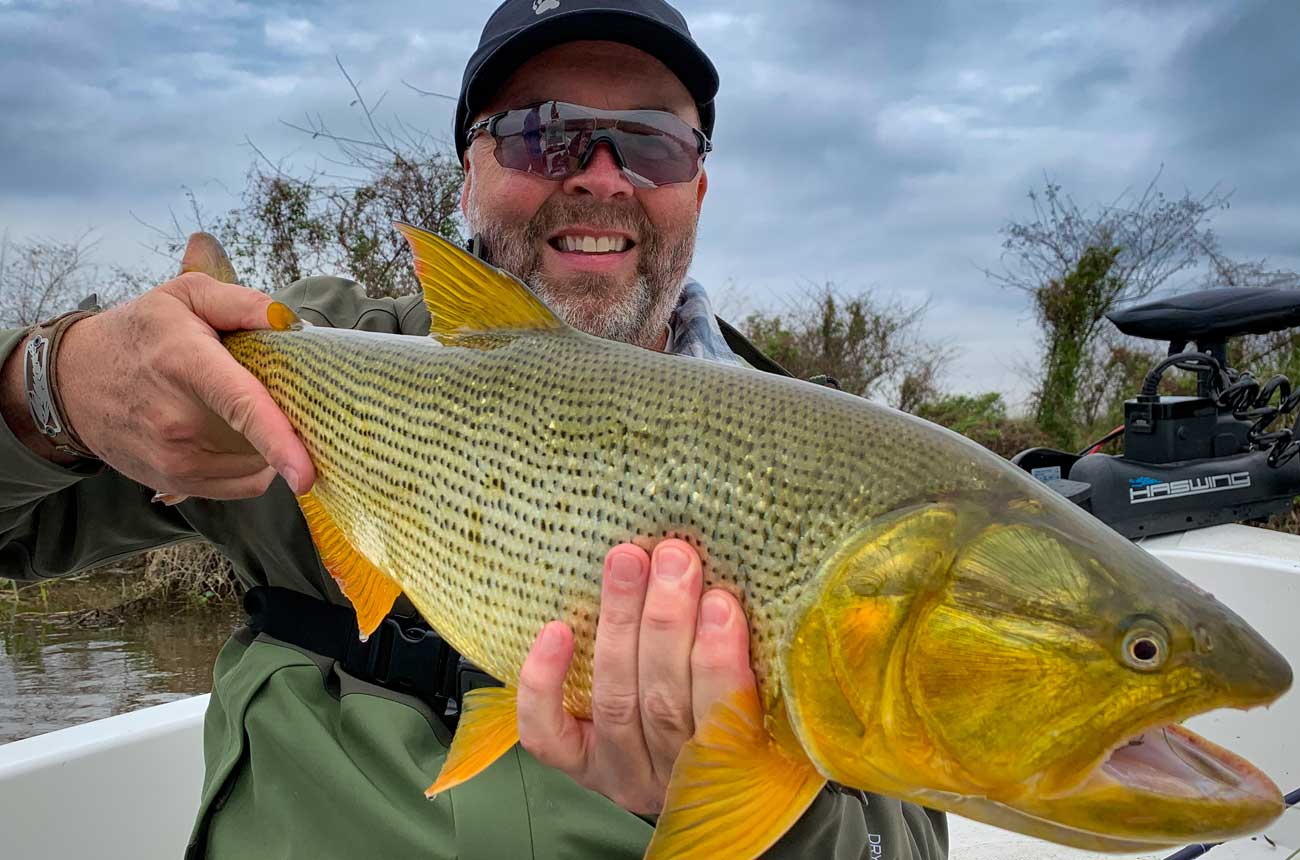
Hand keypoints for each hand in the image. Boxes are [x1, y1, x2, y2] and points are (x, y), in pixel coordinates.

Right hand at [55, 233, 314, 498]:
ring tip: (243, 410)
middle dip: (285, 418)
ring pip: (257, 464)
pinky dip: (255, 465)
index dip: (278, 441)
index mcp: (185, 364)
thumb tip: (292, 324)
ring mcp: (174, 459)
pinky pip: (243, 485)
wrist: (72, 382)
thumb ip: (242, 303)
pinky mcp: (176, 483)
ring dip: (268, 443)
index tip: (305, 473)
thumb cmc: (139, 334)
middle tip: (272, 390)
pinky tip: (239, 437)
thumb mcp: (185, 296)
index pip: (241, 406)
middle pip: (261, 436)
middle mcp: (177, 421)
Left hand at [516, 539, 755, 813]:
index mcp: (731, 766)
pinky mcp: (575, 765)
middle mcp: (671, 776)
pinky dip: (546, 682)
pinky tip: (556, 630)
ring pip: (615, 700)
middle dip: (666, 623)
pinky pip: (548, 732)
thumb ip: (750, 665)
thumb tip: (736, 591)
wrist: (691, 773)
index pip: (724, 719)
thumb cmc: (731, 712)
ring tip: (628, 562)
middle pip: (664, 700)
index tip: (720, 601)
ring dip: (620, 624)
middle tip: (673, 558)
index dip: (719, 661)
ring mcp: (618, 772)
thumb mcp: (761, 703)